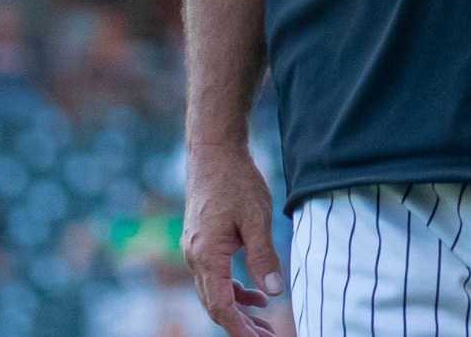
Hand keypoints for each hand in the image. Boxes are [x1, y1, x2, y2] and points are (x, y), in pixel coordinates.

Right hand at [182, 143, 286, 335]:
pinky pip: (215, 277)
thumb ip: (263, 256)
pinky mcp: (201, 242)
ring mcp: (195, 250)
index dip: (240, 329)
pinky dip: (235, 290)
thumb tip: (274, 291)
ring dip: (239, 311)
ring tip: (266, 325)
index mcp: (207, 255)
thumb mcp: (257, 218)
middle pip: (215, 305)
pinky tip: (258, 295)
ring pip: (214, 292)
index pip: (221, 306)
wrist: (213, 150)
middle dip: (241, 327)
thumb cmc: (235, 180)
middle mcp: (195, 257)